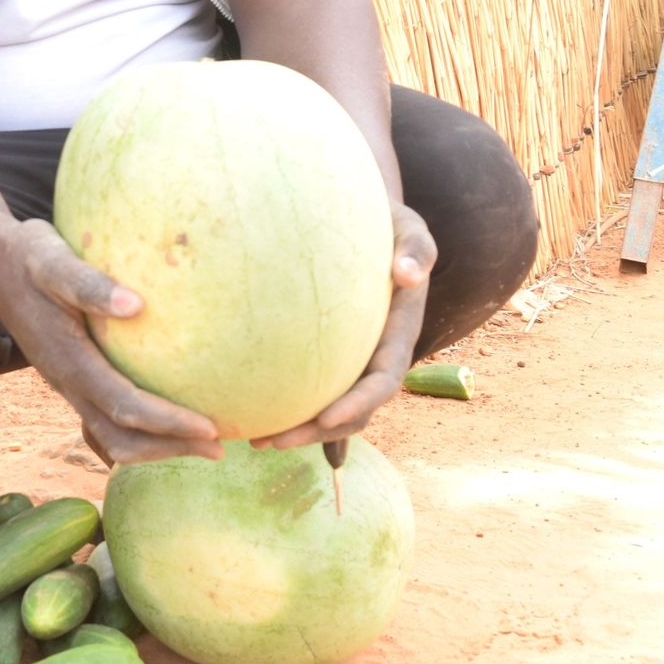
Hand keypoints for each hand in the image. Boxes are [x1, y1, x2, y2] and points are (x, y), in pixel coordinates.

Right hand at [0, 219, 223, 464]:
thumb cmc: (29, 257)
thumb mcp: (53, 260)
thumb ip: (88, 283)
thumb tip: (136, 305)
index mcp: (68, 360)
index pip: (125, 406)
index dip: (167, 424)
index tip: (210, 427)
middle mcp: (67, 382)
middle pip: (120, 437)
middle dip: (169, 448)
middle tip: (219, 448)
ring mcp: (68, 384)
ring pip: (111, 436)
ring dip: (156, 446)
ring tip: (202, 441)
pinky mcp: (72, 378)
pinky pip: (106, 419)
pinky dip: (140, 430)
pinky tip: (170, 417)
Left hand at [252, 200, 435, 451]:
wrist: (366, 221)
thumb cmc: (387, 222)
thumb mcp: (408, 227)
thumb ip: (416, 248)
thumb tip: (408, 273)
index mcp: (398, 334)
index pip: (383, 381)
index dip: (358, 404)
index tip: (326, 417)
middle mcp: (377, 355)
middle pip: (353, 410)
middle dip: (317, 432)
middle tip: (274, 441)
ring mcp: (352, 359)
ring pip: (330, 409)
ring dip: (298, 431)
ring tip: (254, 442)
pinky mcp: (327, 355)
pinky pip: (310, 388)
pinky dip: (285, 406)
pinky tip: (248, 415)